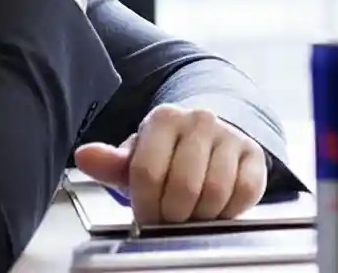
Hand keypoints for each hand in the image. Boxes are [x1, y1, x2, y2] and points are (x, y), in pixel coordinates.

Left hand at [74, 105, 267, 223]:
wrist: (209, 140)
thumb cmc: (167, 154)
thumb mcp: (136, 158)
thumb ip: (110, 163)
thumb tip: (84, 156)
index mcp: (162, 118)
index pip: (147, 172)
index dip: (146, 205)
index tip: (146, 217)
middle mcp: (198, 120)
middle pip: (183, 187)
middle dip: (173, 214)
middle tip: (170, 218)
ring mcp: (229, 135)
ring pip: (215, 193)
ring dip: (200, 215)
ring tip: (191, 211)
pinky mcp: (253, 154)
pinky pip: (242, 195)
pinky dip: (227, 211)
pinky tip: (215, 206)